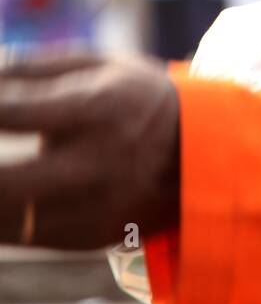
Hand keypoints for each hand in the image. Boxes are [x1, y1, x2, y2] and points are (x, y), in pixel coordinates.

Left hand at [0, 52, 179, 249]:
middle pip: (7, 183)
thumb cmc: (132, 96)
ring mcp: (92, 208)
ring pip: (8, 219)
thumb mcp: (96, 65)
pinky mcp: (84, 238)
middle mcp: (96, 164)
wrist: (197, 157)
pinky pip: (21, 236)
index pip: (15, 110)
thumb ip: (33, 67)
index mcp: (98, 108)